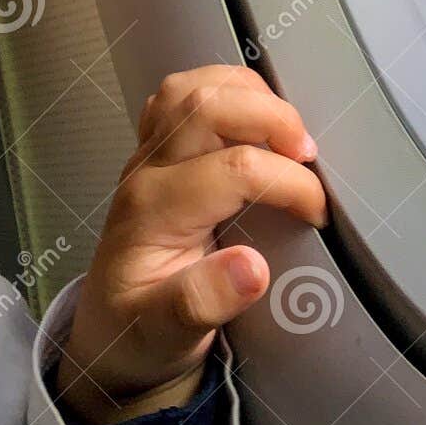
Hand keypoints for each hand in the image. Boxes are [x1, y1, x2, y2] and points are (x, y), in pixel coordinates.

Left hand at [54, 64, 326, 423]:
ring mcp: (147, 157)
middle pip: (204, 105)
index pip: (233, 169)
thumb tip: (252, 268)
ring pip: (189, 88)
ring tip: (286, 131)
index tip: (317, 214)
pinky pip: (182, 97)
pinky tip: (254, 120)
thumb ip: (204, 302)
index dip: (288, 183)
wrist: (108, 332)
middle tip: (308, 154)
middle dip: (271, 118)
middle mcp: (146, 173)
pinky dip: (225, 93)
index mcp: (153, 213)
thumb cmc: (139, 333)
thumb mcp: (166, 336)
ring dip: (247, 95)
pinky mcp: (156, 153)